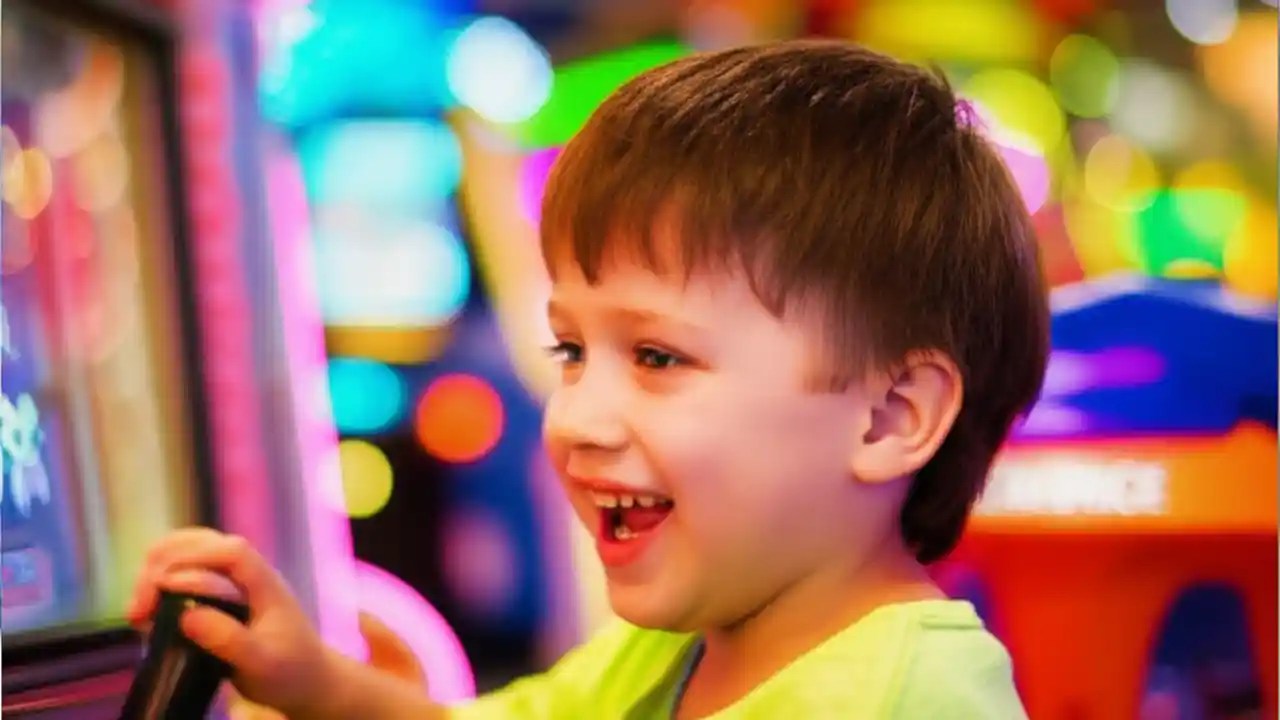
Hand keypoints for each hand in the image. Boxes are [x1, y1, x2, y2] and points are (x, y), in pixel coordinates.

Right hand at [129, 528, 336, 717]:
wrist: (304, 680)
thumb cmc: (289, 671)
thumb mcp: (262, 663)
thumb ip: (229, 640)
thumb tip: (188, 615)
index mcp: (264, 582)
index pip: (230, 551)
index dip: (193, 560)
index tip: (162, 588)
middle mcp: (245, 574)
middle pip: (200, 542)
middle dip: (163, 564)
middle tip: (139, 609)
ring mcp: (229, 581)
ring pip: (186, 554)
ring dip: (155, 573)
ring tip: (137, 614)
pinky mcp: (214, 595)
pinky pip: (181, 576)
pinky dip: (158, 588)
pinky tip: (146, 618)